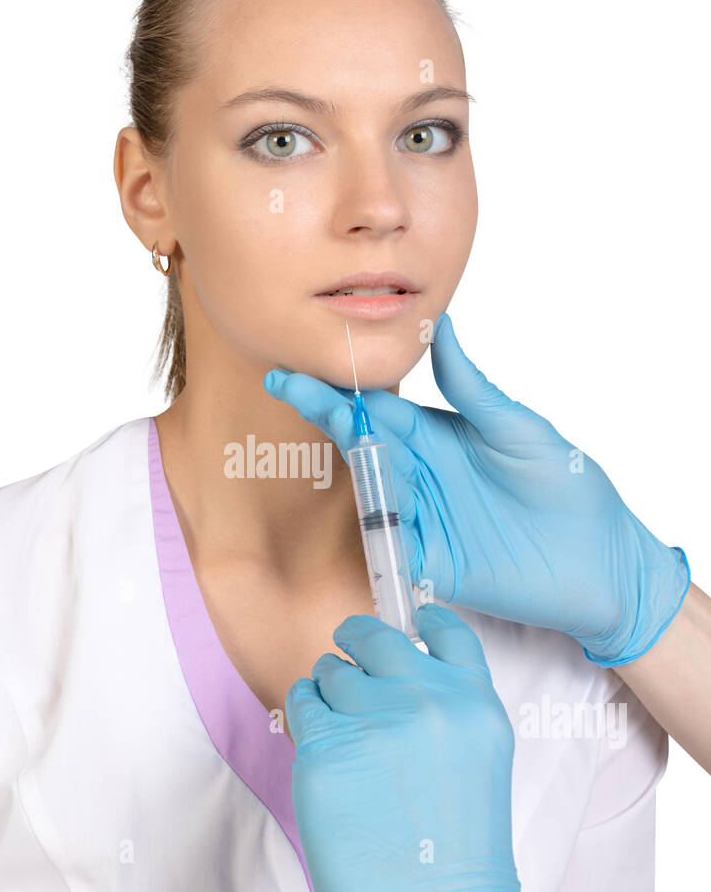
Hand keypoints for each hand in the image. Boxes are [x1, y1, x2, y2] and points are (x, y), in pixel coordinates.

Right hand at [265, 312, 689, 665]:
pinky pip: (391, 548)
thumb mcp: (520, 429)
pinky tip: (370, 505)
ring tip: (336, 428)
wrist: (605, 562)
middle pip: (362, 443)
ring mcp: (423, 520)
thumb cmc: (571, 489)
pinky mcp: (431, 565)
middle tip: (287, 382)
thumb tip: (441, 326)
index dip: (339, 389)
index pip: (378, 407)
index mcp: (438, 438)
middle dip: (326, 413)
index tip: (300, 368)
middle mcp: (422, 476)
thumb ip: (471, 388)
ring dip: (353, 464)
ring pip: (372, 490)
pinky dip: (377, 531)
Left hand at [286, 604, 582, 891]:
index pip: (446, 632)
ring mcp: (374, 721)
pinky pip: (300, 706)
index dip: (418, 624)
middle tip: (346, 664)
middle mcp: (427, 701)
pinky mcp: (324, 751)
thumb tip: (388, 689)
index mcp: (476, 706)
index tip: (406, 622)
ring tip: (341, 738)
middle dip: (356, 648)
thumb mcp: (477, 770)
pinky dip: (303, 720)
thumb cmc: (458, 870)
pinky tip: (319, 752)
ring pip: (330, 673)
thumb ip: (444, 720)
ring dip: (327, 694)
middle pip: (375, 639)